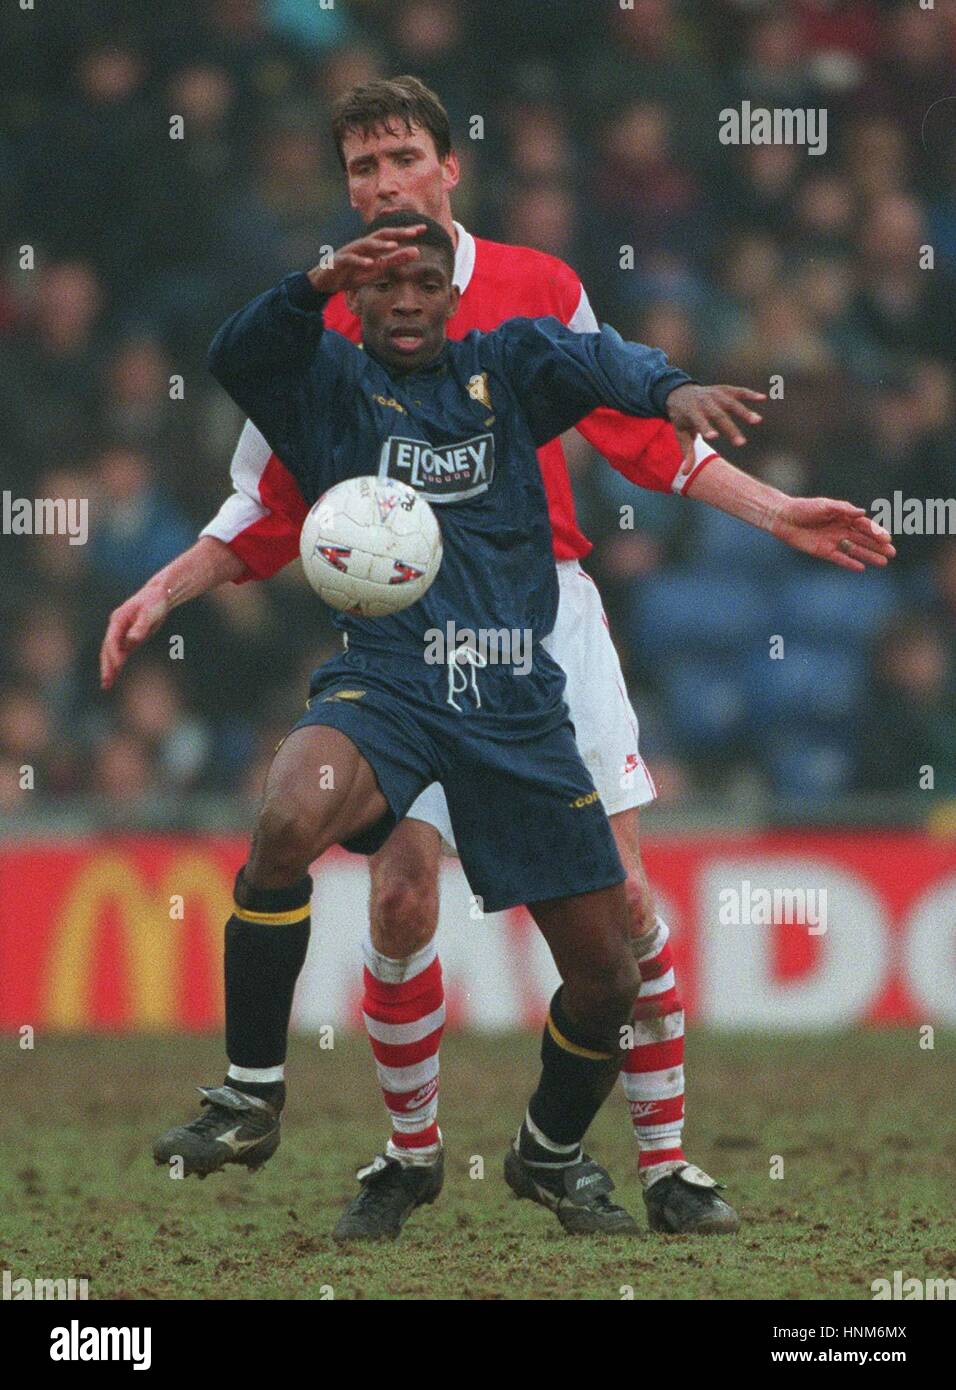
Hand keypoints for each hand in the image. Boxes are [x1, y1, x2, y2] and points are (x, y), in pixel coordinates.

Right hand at [99, 580, 170, 689]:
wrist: (158, 595)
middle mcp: (116, 627)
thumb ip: (141, 627)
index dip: (114, 653)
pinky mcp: (128, 639)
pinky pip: (120, 654)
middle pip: (108, 649)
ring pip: (111, 653)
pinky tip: (114, 677)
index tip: (118, 666)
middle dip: (107, 665)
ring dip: (109, 668)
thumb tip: (132, 640)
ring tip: (106, 685)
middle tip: (106, 681)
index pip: (112, 640)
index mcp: (118, 619)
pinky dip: (117, 665)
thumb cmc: (154, 602)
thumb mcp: (149, 613)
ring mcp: (121, 633)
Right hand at [307, 225, 426, 295]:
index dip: (406, 232)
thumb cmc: (352, 274)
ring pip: (366, 244)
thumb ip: (394, 261)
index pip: (392, 236)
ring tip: (393, 246)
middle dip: (397, 232)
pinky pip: (351, 259)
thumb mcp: (376, 270)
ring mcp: (351, 251)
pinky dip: (360, 261)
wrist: (325, 281)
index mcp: (372, 247)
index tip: (424, 229)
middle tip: (413, 232)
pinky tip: (369, 263)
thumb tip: (416, 252)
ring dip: (380, 245)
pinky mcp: (340, 261)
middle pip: (381, 235)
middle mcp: (362, 245)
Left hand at [666, 383, 765, 464]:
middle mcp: (704, 401)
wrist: (680, 392)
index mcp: (691, 411)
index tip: (713, 437)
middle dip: (730, 429)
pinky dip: (750, 394)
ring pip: (731, 403)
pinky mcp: (724, 389)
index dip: (706, 428)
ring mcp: (715, 394)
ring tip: (758, 421)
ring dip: (744, 411)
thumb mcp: (681, 433)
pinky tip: (762, 398)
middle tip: (741, 443)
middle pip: (718, 415)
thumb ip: (687, 452)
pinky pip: (738, 391)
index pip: (699, 421)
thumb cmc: (683, 418)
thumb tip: (685, 474)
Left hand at [769, 496, 895, 571]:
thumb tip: (862, 513)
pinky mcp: (823, 551)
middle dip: (877, 546)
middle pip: (863, 539)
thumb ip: (843, 510)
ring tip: (883, 562)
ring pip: (855, 550)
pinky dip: (850, 563)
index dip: (876, 532)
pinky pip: (839, 558)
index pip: (864, 525)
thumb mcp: (824, 506)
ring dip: (869, 555)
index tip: (887, 539)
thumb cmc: (804, 508)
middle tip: (892, 553)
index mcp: (843, 516)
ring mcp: (833, 541)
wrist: (783, 518)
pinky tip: (862, 568)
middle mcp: (841, 529)